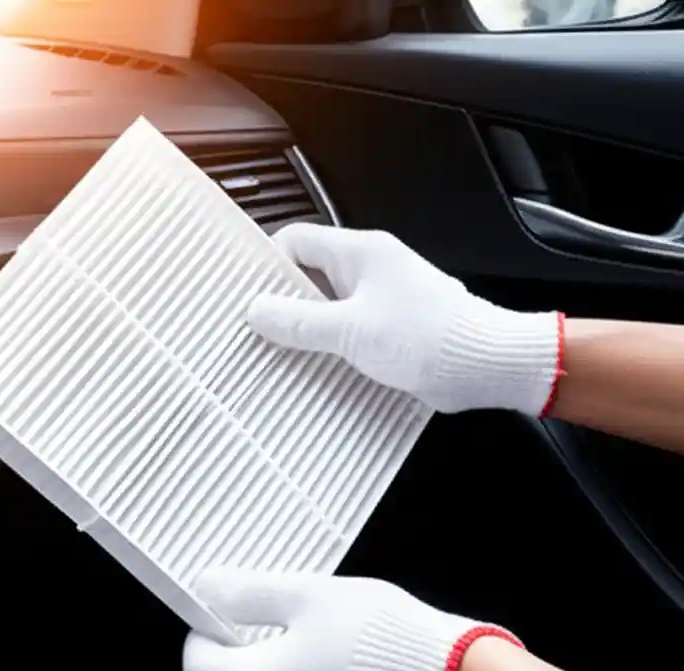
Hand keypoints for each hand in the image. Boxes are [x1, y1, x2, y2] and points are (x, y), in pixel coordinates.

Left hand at [182, 569, 519, 670]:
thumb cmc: (377, 638)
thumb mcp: (302, 594)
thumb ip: (244, 591)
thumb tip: (206, 587)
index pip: (197, 664)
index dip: (206, 629)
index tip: (224, 609)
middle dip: (244, 648)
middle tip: (278, 617)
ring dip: (274, 668)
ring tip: (312, 639)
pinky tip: (329, 665)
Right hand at [247, 224, 561, 414]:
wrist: (487, 365)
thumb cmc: (430, 337)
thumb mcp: (351, 330)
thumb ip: (299, 320)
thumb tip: (255, 310)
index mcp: (360, 252)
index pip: (295, 240)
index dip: (266, 264)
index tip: (245, 294)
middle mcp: (369, 269)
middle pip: (307, 275)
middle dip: (281, 302)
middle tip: (256, 329)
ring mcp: (380, 298)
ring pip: (325, 305)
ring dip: (304, 328)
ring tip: (279, 352)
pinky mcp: (389, 328)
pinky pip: (345, 330)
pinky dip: (328, 346)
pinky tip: (314, 369)